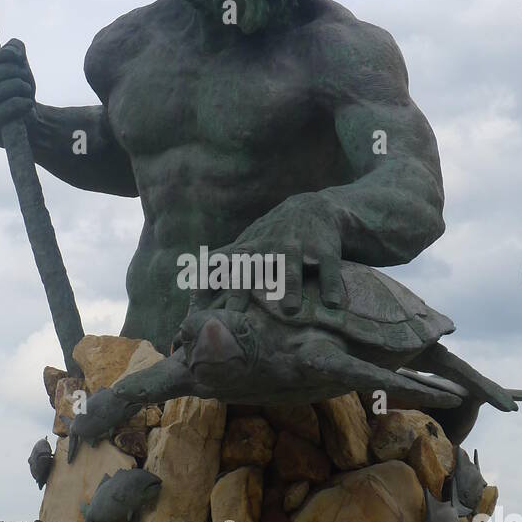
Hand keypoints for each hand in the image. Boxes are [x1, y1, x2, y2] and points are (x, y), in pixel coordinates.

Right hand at [0, 38, 36, 145]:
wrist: (30, 117)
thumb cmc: (18, 87)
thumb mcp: (19, 63)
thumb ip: (15, 49)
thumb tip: (12, 51)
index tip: (16, 56)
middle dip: (10, 72)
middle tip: (25, 74)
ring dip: (16, 87)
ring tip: (27, 89)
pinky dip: (17, 104)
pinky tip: (28, 103)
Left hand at [196, 194, 342, 315]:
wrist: (312, 207)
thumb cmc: (272, 234)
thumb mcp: (246, 243)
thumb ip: (221, 261)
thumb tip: (187, 278)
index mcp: (249, 250)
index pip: (227, 269)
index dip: (213, 285)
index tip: (205, 308)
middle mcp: (270, 248)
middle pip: (253, 268)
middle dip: (244, 287)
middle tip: (235, 313)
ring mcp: (298, 247)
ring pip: (291, 268)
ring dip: (290, 287)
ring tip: (291, 310)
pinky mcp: (324, 250)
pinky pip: (328, 269)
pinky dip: (332, 285)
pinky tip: (334, 304)